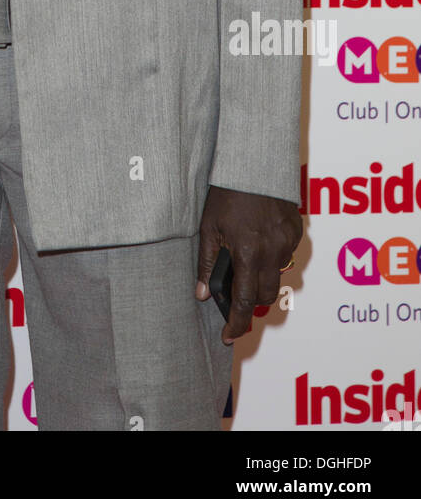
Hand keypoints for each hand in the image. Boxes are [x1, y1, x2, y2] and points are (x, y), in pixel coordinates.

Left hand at [195, 184, 301, 345]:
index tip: (228, 336)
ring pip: (278, 276)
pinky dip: (274, 257)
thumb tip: (202, 294)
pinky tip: (260, 243)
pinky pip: (287, 255)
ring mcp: (287, 240)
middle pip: (265, 296)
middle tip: (235, 295)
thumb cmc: (226, 191)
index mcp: (248, 252)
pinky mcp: (296, 229)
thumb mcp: (209, 226)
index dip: (236, 324)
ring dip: (263, 279)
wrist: (252, 161)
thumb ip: (207, 263)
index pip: (244, 302)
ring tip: (246, 263)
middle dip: (250, 301)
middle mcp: (272, 251)